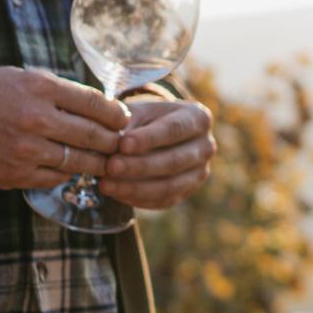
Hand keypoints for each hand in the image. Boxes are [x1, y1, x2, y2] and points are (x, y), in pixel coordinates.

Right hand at [0, 66, 127, 190]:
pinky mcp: (17, 174)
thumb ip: (61, 92)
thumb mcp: (24, 78)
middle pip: (95, 136)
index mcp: (41, 89)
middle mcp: (37, 120)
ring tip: (103, 159)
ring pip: (81, 162)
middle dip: (114, 141)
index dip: (116, 114)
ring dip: (97, 162)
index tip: (122, 119)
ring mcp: (27, 151)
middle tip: (120, 143)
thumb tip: (100, 106)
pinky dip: (68, 173)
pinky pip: (57, 178)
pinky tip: (70, 166)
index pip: (96, 104)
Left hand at [99, 95, 215, 209]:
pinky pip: (163, 200)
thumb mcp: (137, 111)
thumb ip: (126, 124)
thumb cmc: (144, 119)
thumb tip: (110, 142)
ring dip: (136, 187)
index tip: (122, 144)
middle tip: (110, 167)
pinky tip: (114, 193)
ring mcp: (199, 172)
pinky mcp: (187, 192)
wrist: (157, 135)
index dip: (148, 139)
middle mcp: (206, 147)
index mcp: (198, 118)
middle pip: (174, 161)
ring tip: (106, 185)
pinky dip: (137, 199)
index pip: (174, 129)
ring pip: (170, 186)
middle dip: (140, 166)